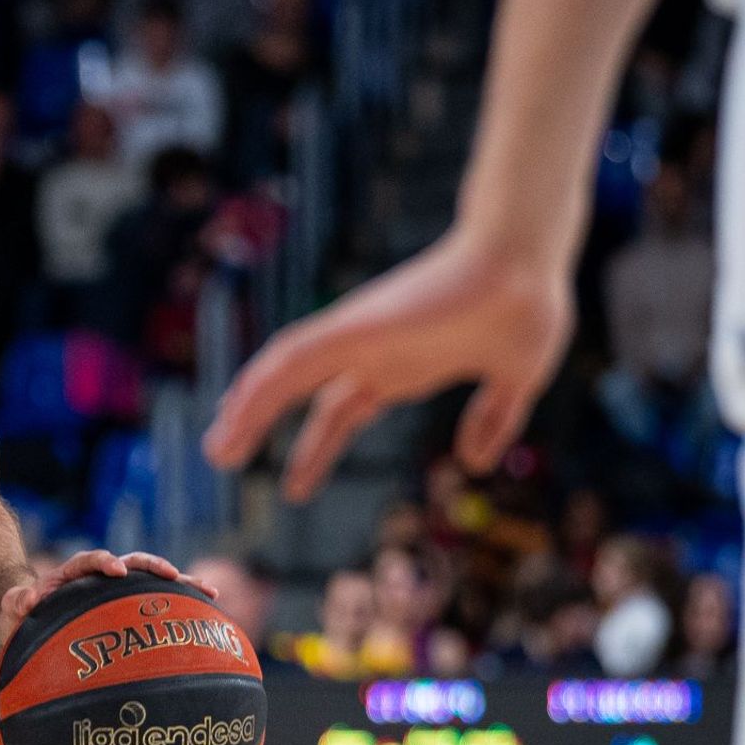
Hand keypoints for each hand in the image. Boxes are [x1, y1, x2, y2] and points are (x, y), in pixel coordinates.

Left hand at [0, 549, 193, 646]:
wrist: (34, 612)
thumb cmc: (23, 610)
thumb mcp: (15, 606)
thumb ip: (18, 602)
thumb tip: (27, 600)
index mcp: (74, 572)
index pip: (91, 561)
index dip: (104, 562)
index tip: (116, 570)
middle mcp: (101, 574)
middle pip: (131, 562)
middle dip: (151, 566)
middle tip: (169, 574)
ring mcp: (119, 588)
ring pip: (152, 580)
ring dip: (180, 582)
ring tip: (209, 591)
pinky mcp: (130, 603)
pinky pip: (160, 600)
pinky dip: (183, 602)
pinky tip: (212, 608)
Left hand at [202, 228, 573, 500]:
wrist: (528, 262)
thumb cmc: (525, 306)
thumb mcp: (513, 381)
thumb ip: (493, 420)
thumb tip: (476, 463)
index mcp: (399, 368)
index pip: (341, 412)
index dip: (316, 447)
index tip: (295, 482)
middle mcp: (370, 354)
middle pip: (301, 395)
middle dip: (260, 424)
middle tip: (223, 455)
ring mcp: (360, 338)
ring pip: (285, 375)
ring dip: (246, 408)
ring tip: (216, 449)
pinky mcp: (356, 325)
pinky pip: (296, 355)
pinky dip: (263, 381)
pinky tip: (236, 407)